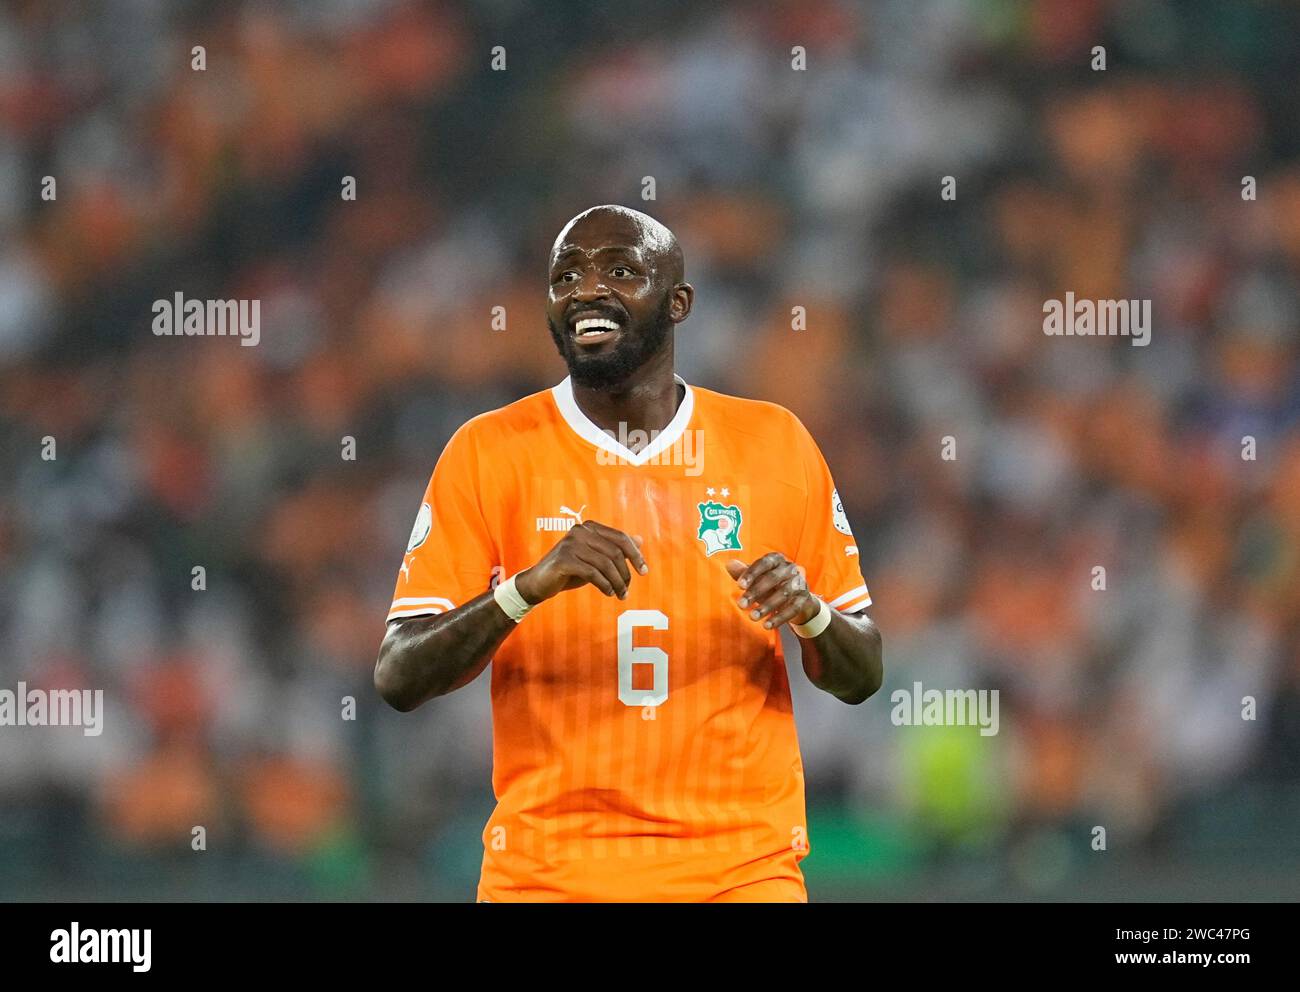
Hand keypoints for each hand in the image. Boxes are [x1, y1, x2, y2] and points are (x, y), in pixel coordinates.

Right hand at [515, 521, 647, 603]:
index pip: (620, 538)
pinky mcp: (564, 559)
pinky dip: (604, 585)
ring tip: (620, 595)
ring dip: (616, 583)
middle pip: (615, 552)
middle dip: (625, 574)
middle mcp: (580, 531)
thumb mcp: (595, 558)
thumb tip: (640, 540)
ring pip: (605, 564)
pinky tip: (608, 593)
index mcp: (589, 527)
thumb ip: (615, 548)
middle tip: (627, 590)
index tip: (644, 572)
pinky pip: (593, 573)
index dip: (636, 555)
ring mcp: (571, 544)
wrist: (538, 582)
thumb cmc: (570, 570)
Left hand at [725, 553, 818, 630]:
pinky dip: (779, 618)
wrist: (796, 599)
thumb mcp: (757, 578)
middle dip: (756, 592)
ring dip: (766, 607)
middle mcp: (790, 568)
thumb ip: (744, 572)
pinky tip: (767, 625)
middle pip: (773, 578)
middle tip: (741, 605)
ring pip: (783, 594)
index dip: (751, 574)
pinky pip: (793, 609)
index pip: (764, 563)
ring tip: (752, 617)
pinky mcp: (805, 599)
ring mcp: (800, 583)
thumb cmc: (772, 585)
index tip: (739, 586)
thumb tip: (729, 564)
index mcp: (777, 559)